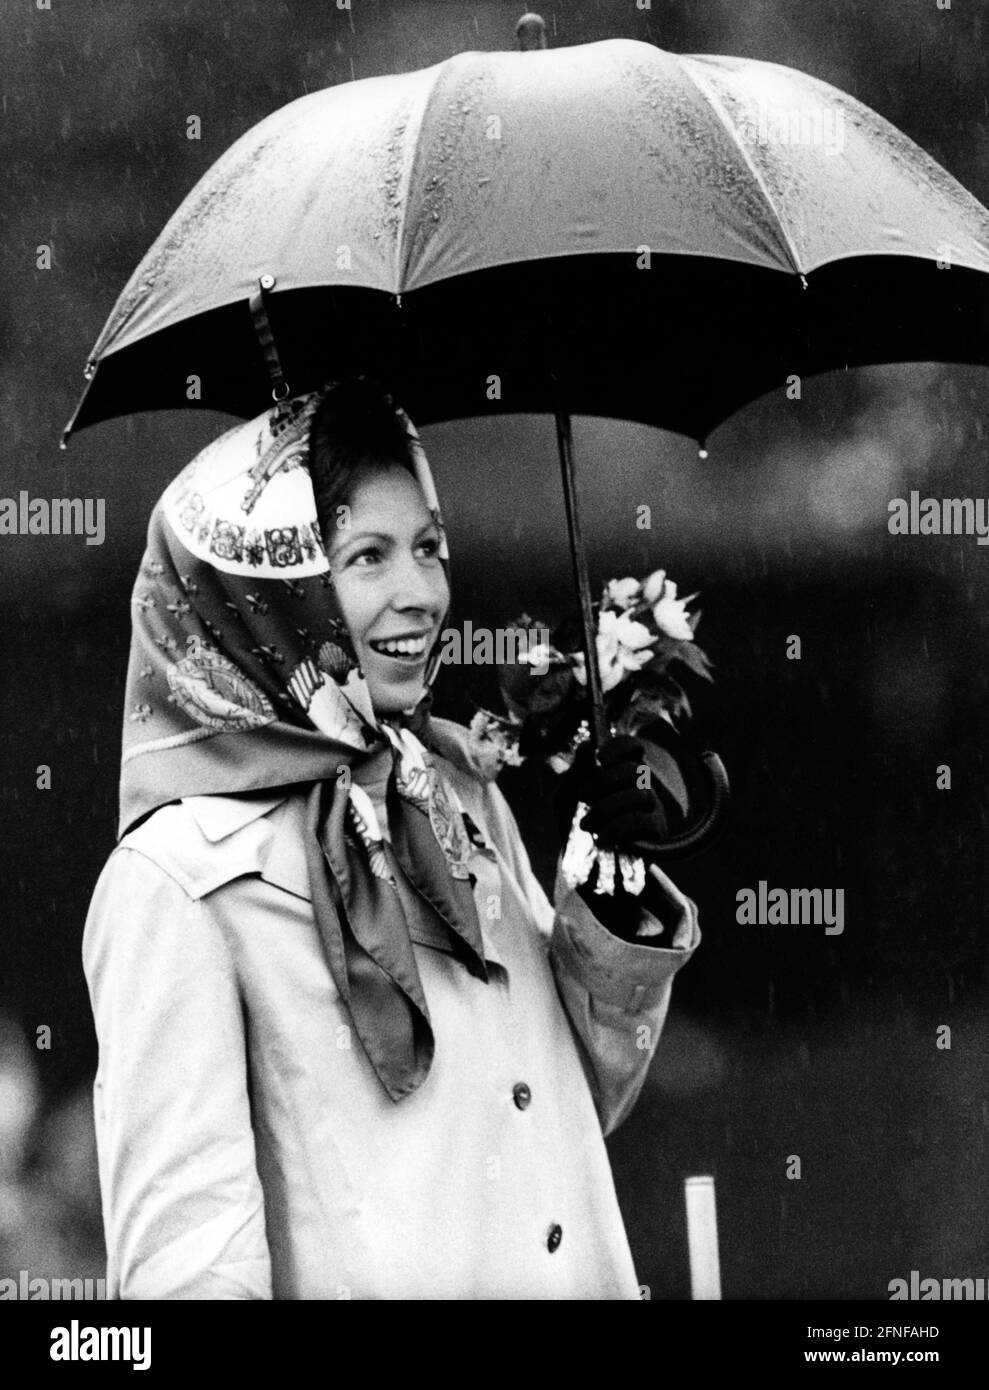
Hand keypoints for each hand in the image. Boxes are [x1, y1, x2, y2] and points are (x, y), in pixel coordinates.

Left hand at [573, 734, 669, 856]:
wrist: (589, 871)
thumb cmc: (577, 832)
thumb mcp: (566, 801)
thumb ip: (575, 774)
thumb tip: (587, 744)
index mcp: (620, 776)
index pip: (633, 749)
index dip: (621, 747)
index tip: (601, 758)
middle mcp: (641, 787)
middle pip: (634, 769)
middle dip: (605, 780)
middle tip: (583, 796)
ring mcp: (653, 808)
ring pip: (639, 793)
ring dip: (606, 807)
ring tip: (585, 825)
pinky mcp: (657, 831)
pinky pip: (642, 820)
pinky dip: (618, 827)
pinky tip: (602, 839)